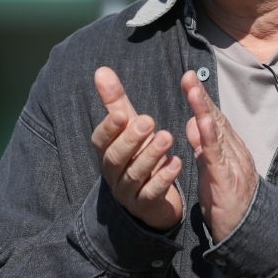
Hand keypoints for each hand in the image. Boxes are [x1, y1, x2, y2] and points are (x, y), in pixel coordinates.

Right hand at [91, 67, 183, 230]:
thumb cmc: (138, 154)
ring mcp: (127, 192)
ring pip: (135, 175)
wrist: (153, 198)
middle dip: (131, 140)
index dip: (109, 128)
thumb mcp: (129, 127)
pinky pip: (152, 193)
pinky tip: (177, 162)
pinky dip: (164, 178)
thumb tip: (101, 70)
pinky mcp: (145, 206)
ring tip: (168, 137)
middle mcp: (113, 174)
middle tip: (149, 121)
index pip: (100, 141)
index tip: (122, 113)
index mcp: (106, 153)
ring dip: (151, 156)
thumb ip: (116, 101)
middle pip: (115, 159)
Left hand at [183, 70, 258, 240]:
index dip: (202, 100)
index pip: (214, 119)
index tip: (189, 80)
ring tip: (193, 89)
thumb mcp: (210, 171)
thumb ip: (202, 148)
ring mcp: (233, 165)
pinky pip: (217, 156)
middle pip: (216, 119)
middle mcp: (234, 152)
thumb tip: (192, 122)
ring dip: (204, 109)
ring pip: (217, 132)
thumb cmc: (228, 204)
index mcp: (229, 150)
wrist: (249, 235)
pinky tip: (201, 122)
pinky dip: (209, 137)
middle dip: (202, 96)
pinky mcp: (228, 180)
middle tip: (188, 76)